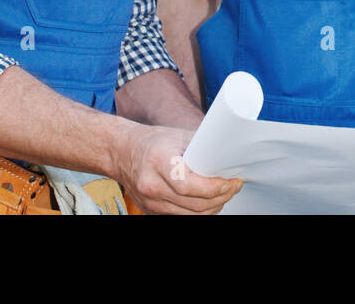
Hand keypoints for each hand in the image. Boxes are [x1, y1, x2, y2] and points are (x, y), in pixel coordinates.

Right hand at [118, 124, 241, 214]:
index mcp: (158, 162)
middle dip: (220, 198)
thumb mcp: (178, 136)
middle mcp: (151, 185)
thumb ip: (201, 148)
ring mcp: (150, 202)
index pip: (188, 185)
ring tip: (224, 195)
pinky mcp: (150, 211)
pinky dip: (198, 212)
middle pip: (193, 205)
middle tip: (234, 187)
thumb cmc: (152, 142)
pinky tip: (209, 202)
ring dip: (212, 208)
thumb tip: (228, 155)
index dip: (214, 188)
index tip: (229, 182)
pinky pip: (181, 217)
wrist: (121, 152)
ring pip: (190, 216)